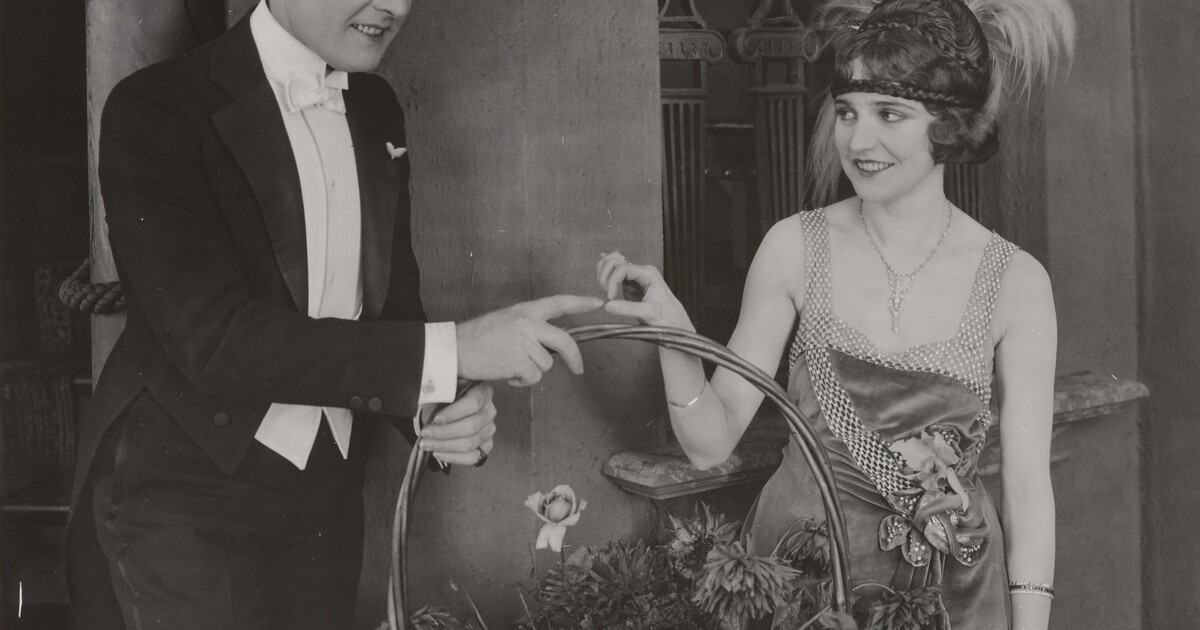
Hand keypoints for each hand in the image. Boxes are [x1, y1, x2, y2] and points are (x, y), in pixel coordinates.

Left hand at [419, 383, 496, 465]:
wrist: (444, 412)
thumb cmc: (444, 399)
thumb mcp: (441, 390)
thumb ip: (439, 389)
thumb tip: (430, 392)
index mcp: (482, 392)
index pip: (473, 403)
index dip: (454, 413)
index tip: (437, 419)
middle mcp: (489, 411)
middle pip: (471, 426)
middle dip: (444, 432)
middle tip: (426, 433)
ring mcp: (489, 430)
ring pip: (470, 443)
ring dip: (445, 446)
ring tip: (427, 444)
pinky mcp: (485, 446)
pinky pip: (473, 457)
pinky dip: (454, 458)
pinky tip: (439, 453)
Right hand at [456, 294, 603, 386]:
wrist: (455, 349)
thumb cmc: (478, 338)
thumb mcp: (505, 321)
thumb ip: (528, 328)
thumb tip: (548, 346)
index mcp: (525, 311)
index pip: (558, 303)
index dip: (580, 303)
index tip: (598, 303)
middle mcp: (527, 324)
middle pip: (564, 341)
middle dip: (575, 358)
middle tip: (578, 369)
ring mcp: (523, 343)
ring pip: (545, 364)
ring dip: (532, 371)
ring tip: (511, 366)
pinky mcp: (518, 361)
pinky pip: (533, 377)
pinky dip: (522, 381)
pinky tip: (507, 374)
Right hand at [596, 251, 692, 329]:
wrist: (673, 322)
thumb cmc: (667, 316)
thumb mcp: (648, 313)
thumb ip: (628, 309)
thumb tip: (608, 306)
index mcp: (648, 273)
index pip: (622, 268)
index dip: (612, 281)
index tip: (610, 297)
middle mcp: (641, 272)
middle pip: (615, 261)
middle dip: (605, 275)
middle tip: (606, 292)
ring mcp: (634, 278)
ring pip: (613, 265)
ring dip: (604, 274)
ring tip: (604, 289)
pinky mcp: (629, 286)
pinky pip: (614, 275)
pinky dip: (606, 276)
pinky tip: (600, 274)